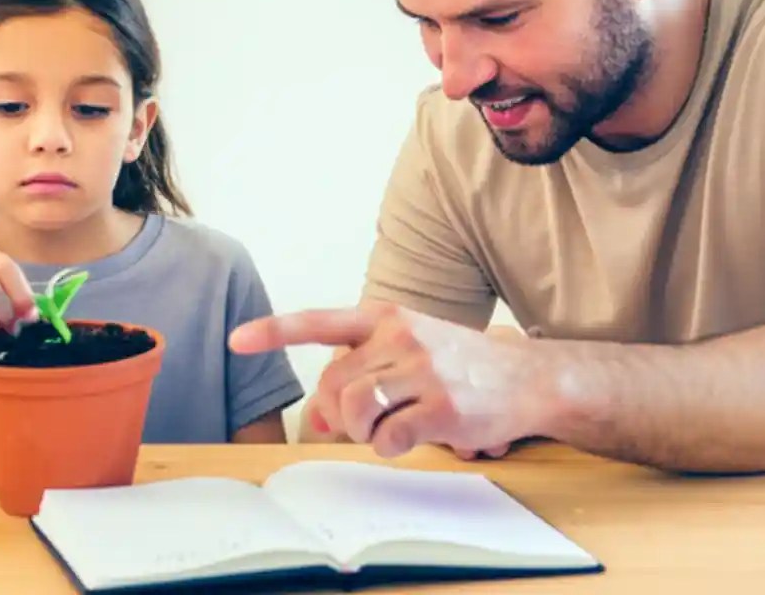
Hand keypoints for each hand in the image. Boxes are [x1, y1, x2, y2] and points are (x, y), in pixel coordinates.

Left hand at [230, 302, 553, 457]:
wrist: (528, 378)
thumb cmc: (460, 366)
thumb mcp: (407, 354)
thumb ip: (359, 373)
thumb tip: (313, 415)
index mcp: (387, 317)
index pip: (320, 321)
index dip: (274, 331)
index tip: (236, 339)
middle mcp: (401, 337)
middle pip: (333, 383)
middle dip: (338, 413)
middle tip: (365, 423)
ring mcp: (423, 370)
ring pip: (356, 409)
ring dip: (363, 431)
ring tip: (389, 429)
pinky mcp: (443, 405)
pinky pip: (390, 436)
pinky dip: (391, 447)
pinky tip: (412, 438)